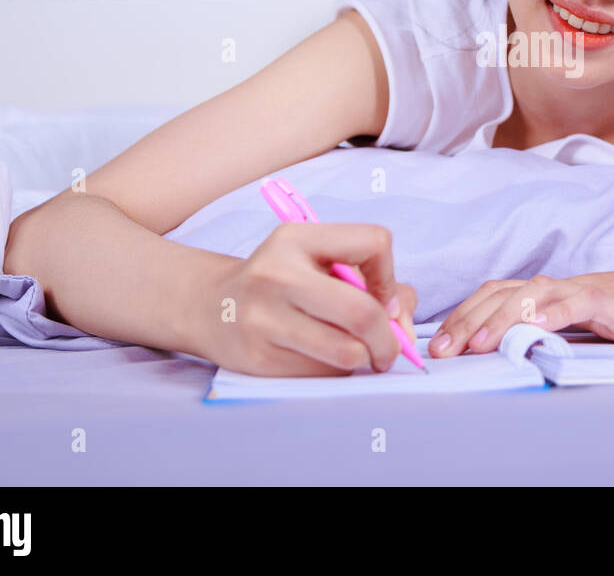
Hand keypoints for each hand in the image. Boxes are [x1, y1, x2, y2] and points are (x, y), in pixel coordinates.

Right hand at [194, 221, 418, 376]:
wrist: (211, 307)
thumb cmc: (282, 282)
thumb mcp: (318, 260)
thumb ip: (371, 281)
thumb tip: (403, 324)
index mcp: (297, 238)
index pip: (373, 243)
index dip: (390, 276)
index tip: (384, 298)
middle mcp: (277, 275)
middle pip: (362, 312)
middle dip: (389, 339)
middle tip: (389, 350)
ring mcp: (264, 318)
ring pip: (346, 353)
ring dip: (363, 359)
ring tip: (356, 353)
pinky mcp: (259, 358)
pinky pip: (322, 374)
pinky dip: (335, 372)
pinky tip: (321, 359)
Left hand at [428, 258, 613, 356]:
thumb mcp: (595, 328)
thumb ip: (560, 335)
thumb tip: (517, 356)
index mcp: (557, 292)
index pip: (498, 296)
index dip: (464, 316)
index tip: (438, 345)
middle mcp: (566, 286)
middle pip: (504, 294)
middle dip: (466, 322)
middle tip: (440, 352)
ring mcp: (591, 290)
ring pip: (533, 295)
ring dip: (498, 319)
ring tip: (474, 346)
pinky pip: (578, 301)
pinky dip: (552, 313)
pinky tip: (532, 327)